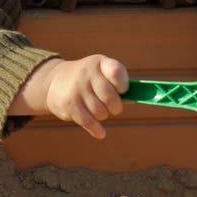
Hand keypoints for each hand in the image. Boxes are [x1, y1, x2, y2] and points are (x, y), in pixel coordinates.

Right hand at [11, 55, 128, 139]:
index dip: (123, 85)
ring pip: (100, 112)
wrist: (55, 81)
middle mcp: (87, 73)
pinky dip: (96, 130)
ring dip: (103, 116)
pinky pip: (88, 121)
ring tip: (99, 111)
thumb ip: (118, 83)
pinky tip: (101, 133)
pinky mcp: (69, 104)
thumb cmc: (89, 80)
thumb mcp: (102, 73)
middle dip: (116, 107)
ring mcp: (77, 88)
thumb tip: (141, 97)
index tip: (122, 91)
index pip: (117, 72)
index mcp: (100, 63)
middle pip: (110, 97)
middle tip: (113, 108)